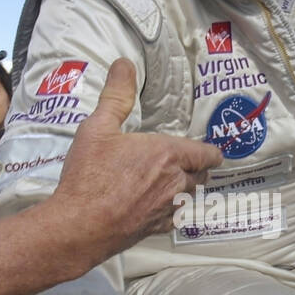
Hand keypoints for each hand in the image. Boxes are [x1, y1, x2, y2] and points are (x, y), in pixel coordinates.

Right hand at [52, 59, 222, 252]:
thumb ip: (116, 96)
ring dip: (186, 190)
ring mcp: (166, 208)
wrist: (80, 226)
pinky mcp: (155, 229)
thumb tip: (124, 66)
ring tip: (176, 183)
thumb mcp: (97, 128)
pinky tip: (158, 207)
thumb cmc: (88, 178)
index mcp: (167, 154)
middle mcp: (174, 182)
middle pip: (200, 176)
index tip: (214, 152)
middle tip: (193, 165)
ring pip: (189, 197)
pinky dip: (171, 210)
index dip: (212, 153)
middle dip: (198, 170)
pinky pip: (174, 217)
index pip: (206, 154)